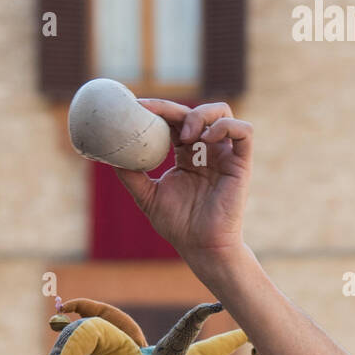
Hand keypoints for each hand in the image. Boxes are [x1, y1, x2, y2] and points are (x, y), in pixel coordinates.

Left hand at [115, 100, 252, 267]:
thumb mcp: (148, 197)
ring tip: (184, 135)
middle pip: (194, 111)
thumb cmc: (179, 226)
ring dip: (201, 114)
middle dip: (172, 108)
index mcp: (186, 154)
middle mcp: (206, 150)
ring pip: (222, 113)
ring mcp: (225, 154)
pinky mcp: (241, 163)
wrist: (202, 247)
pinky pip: (243, 131)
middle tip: (152, 114)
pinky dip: (225, 126)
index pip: (174, 121)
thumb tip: (110, 157)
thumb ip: (132, 176)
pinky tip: (206, 139)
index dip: (158, 109)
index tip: (136, 106)